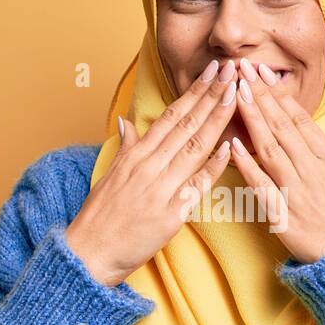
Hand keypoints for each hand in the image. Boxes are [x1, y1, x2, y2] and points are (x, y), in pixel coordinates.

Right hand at [64, 59, 238, 285]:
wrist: (88, 254)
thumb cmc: (99, 217)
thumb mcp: (110, 175)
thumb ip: (125, 148)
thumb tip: (126, 121)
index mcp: (136, 155)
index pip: (171, 115)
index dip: (193, 92)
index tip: (211, 71)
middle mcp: (148, 166)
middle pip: (186, 124)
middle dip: (211, 95)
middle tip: (231, 70)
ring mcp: (160, 189)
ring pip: (194, 147)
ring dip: (217, 120)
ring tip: (235, 95)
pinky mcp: (170, 215)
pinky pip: (196, 186)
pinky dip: (213, 165)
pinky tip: (230, 147)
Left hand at [226, 57, 324, 263]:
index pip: (302, 120)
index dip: (282, 95)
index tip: (266, 75)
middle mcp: (312, 171)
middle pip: (282, 126)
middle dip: (260, 96)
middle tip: (242, 70)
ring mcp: (295, 192)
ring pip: (268, 148)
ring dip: (250, 119)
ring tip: (235, 93)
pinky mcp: (282, 216)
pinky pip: (259, 186)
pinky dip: (245, 164)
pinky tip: (231, 144)